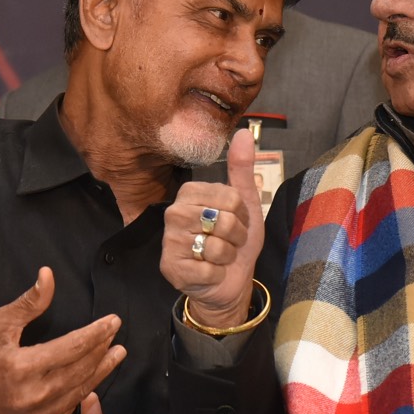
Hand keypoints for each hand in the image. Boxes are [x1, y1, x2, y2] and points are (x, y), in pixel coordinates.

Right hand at [0, 267, 125, 413]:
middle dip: (102, 348)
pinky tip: (93, 377)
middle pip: (82, 369)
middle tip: (115, 333)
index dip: (97, 332)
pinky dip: (84, 390)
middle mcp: (34, 397)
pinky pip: (70, 409)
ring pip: (81, 390)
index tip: (113, 321)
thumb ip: (27, 303)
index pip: (73, 346)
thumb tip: (48, 275)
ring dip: (102, 370)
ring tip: (116, 353)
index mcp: (22, 368)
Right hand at [161, 129, 263, 329]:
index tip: (234, 223)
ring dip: (227, 257)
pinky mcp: (171, 268)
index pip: (230, 199)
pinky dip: (217, 274)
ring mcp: (169, 242)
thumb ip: (241, 169)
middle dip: (236, 237)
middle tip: (228, 243)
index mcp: (189, 193)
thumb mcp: (244, 204)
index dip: (241, 216)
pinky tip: (209, 272)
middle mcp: (173, 213)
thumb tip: (244, 132)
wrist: (228, 281)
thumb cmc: (234, 241)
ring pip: (217, 246)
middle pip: (224, 220)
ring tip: (219, 257)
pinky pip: (209, 270)